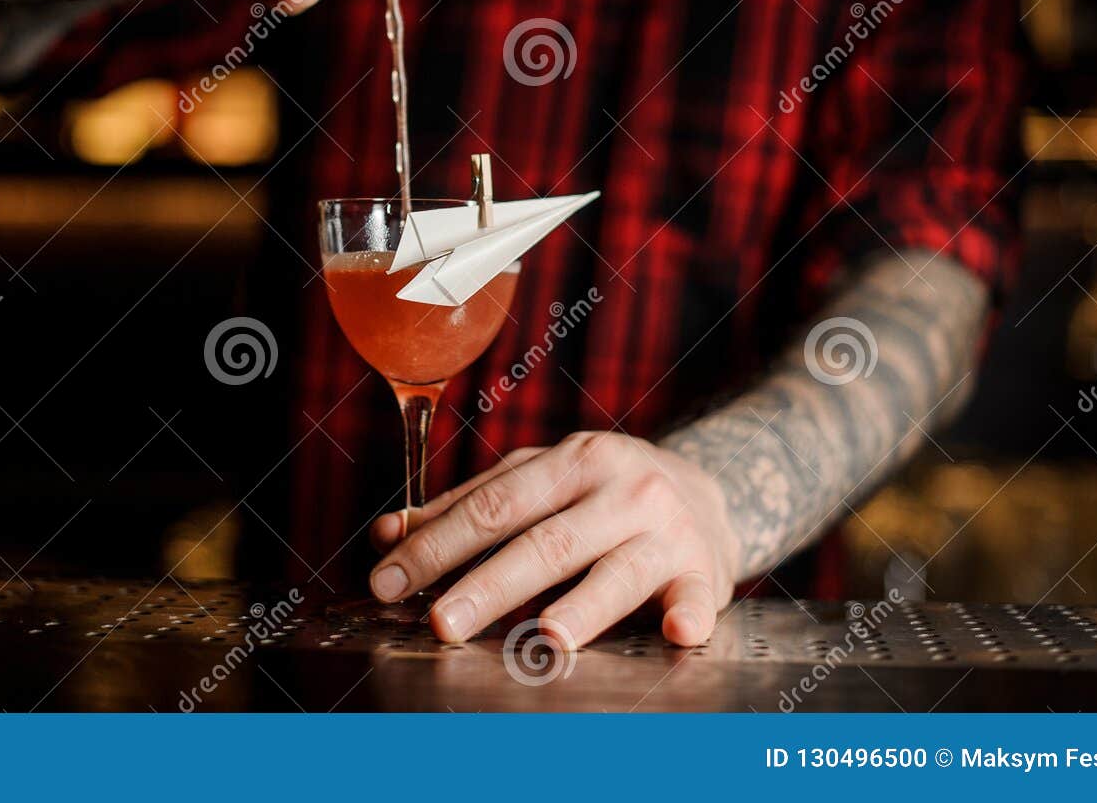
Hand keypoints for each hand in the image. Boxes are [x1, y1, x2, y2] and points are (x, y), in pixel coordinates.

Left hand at [367, 432, 740, 648]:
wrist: (708, 492)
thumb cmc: (603, 494)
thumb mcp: (539, 482)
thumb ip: (467, 507)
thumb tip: (389, 533)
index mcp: (571, 461)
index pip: (493, 506)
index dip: (438, 544)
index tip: (389, 580)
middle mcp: (620, 488)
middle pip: (545, 541)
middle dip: (488, 584)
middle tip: (441, 623)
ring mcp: (666, 530)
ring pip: (616, 572)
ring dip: (582, 606)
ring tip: (546, 636)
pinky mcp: (704, 570)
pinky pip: (699, 596)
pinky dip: (688, 614)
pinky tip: (676, 632)